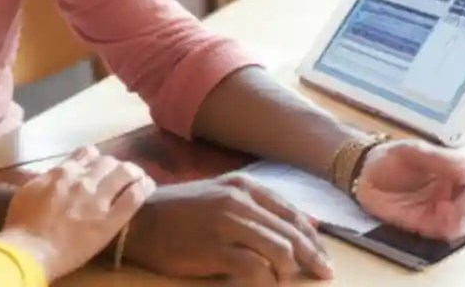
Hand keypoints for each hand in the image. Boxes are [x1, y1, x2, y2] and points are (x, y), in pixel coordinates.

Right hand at [0, 147, 153, 281]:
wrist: (29, 250)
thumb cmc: (21, 224)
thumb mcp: (29, 190)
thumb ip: (48, 178)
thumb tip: (58, 173)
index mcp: (63, 172)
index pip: (87, 153)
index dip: (95, 158)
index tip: (98, 166)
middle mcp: (84, 180)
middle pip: (109, 161)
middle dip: (115, 166)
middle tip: (119, 175)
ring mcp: (99, 199)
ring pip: (125, 173)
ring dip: (134, 173)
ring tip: (138, 177)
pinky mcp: (110, 220)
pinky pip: (134, 197)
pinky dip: (144, 188)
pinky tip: (148, 186)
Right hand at [122, 174, 333, 283]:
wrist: (140, 220)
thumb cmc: (181, 213)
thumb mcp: (221, 196)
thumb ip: (256, 208)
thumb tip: (302, 226)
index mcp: (244, 187)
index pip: (292, 213)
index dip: (313, 237)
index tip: (324, 255)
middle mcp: (239, 201)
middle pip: (291, 233)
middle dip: (313, 257)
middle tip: (325, 274)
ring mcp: (227, 224)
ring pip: (280, 250)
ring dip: (290, 271)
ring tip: (288, 282)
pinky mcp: (215, 248)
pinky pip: (256, 269)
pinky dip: (267, 282)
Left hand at [354, 140, 464, 240]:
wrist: (363, 172)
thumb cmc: (392, 157)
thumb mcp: (414, 151)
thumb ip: (441, 160)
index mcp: (459, 167)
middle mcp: (458, 189)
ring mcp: (446, 207)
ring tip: (453, 199)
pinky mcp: (428, 223)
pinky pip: (447, 229)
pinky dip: (450, 222)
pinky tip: (444, 210)